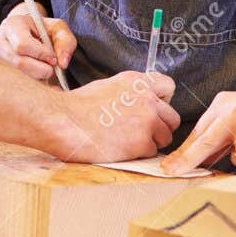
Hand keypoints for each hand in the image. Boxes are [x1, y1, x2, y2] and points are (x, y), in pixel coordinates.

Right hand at [0, 2, 75, 81]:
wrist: (25, 32)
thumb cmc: (43, 29)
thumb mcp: (58, 28)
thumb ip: (65, 42)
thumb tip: (62, 64)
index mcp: (11, 25)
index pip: (22, 45)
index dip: (41, 55)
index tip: (53, 58)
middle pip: (19, 64)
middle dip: (41, 69)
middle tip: (51, 68)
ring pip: (17, 76)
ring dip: (37, 77)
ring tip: (44, 70)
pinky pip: (16, 84)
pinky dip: (32, 85)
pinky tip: (40, 79)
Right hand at [45, 71, 178, 162]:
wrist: (63, 122)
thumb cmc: (77, 108)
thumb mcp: (107, 87)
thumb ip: (129, 94)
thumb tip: (138, 105)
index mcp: (137, 81)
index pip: (168, 86)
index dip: (163, 101)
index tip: (153, 110)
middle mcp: (147, 98)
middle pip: (172, 118)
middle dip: (160, 127)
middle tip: (140, 133)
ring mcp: (147, 120)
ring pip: (165, 137)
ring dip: (150, 142)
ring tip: (126, 142)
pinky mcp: (142, 142)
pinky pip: (151, 153)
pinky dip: (139, 155)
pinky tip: (120, 150)